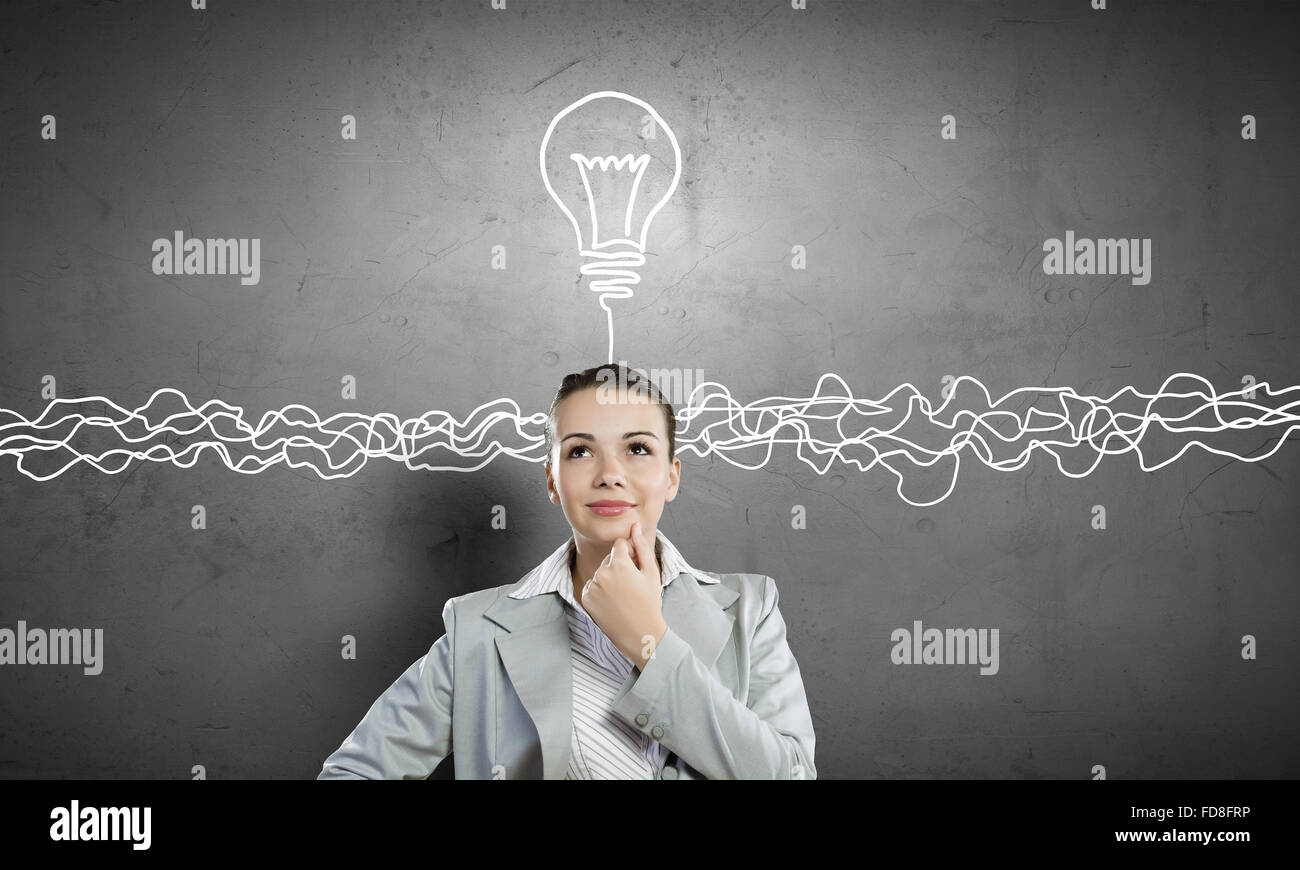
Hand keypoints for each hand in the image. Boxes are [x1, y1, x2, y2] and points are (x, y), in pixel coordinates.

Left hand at [579, 521, 667, 667]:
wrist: (639, 634)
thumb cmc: (649, 602)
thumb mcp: (651, 572)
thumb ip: (641, 547)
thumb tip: (634, 526)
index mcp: (619, 564)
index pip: (620, 545)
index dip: (630, 554)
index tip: (636, 568)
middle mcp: (602, 573)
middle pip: (609, 558)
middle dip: (619, 566)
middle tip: (632, 585)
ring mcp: (592, 586)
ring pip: (601, 572)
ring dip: (609, 578)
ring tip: (623, 595)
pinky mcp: (585, 598)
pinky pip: (592, 585)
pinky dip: (600, 590)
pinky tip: (612, 602)